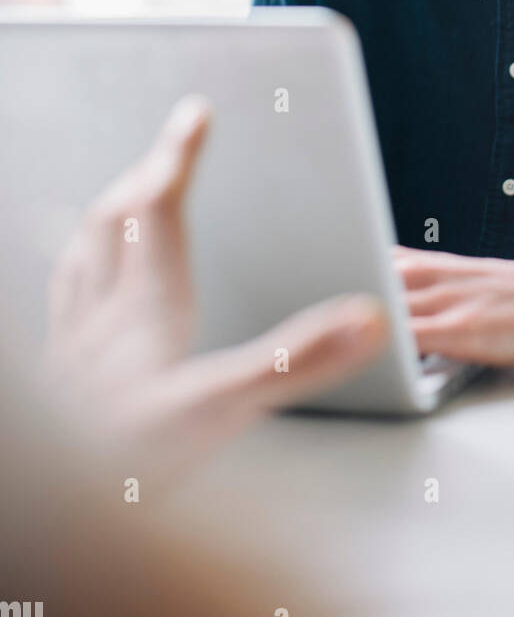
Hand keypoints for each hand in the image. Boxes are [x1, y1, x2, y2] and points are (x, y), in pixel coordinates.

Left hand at [44, 95, 388, 489]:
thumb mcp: (220, 409)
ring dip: (108, 217)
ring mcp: (73, 349)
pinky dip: (79, 274)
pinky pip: (64, 304)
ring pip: (82, 257)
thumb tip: (364, 318)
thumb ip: (295, 361)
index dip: (178, 153)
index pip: (157, 205)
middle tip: (171, 149)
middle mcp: (103, 317)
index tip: (196, 112)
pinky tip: (82, 293)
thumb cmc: (115, 463)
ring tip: (123, 198)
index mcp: (145, 307)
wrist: (45, 505)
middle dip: (146, 176)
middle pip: (114, 220)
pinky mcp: (57, 383)